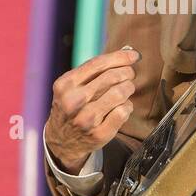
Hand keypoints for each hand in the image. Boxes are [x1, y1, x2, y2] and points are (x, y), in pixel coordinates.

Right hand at [44, 46, 139, 172]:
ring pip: (120, 93)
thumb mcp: (72, 87)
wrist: (61, 141)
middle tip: (129, 75)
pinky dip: (128, 106)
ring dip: (128, 88)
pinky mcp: (99, 133)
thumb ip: (95, 70)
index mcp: (66, 85)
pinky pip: (124, 111)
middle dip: (127, 73)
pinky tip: (123, 107)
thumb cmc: (72, 108)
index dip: (119, 57)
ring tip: (126, 90)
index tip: (133, 55)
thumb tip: (127, 53)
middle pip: (112, 77)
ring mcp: (86, 119)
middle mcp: (74, 101)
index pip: (98, 64)